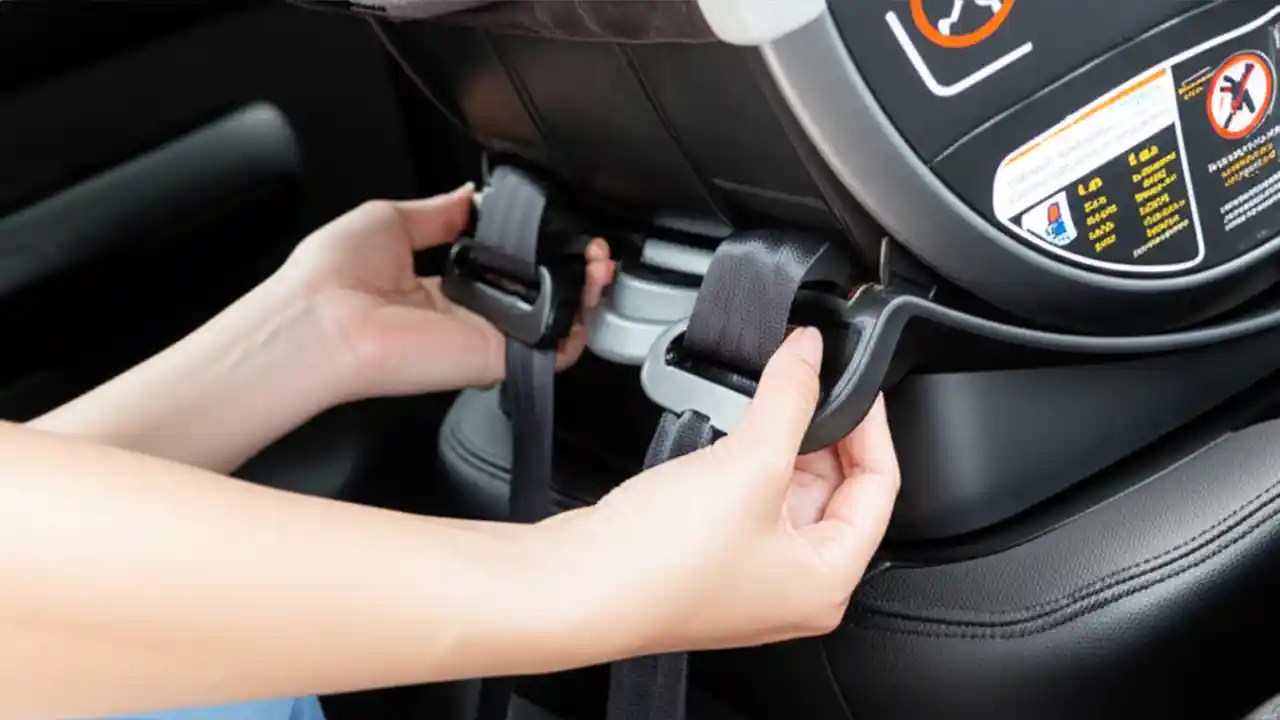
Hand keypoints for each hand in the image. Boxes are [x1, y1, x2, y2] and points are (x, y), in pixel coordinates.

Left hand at [276, 184, 615, 399]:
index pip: (500, 274)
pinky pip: (548, 350)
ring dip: (583, 292)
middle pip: (532, 299)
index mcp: (436, 289)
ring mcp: (481, 339)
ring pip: (549, 323)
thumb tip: (471, 195)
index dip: (534, 253)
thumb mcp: (388, 219)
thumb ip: (438, 212)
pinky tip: (589, 292)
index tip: (556, 231)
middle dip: (570, 269)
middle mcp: (463, 318)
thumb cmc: (331, 277)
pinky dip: (577, 328)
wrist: (318, 321)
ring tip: (599, 262)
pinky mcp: (493, 357)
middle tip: (590, 247)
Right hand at [544, 328, 899, 655]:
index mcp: (827, 582)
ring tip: (766, 403)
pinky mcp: (710, 558)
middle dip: (822, 431)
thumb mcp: (748, 464)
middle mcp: (795, 588)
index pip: (880, 489)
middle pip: (837, 489)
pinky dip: (746, 463)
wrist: (577, 586)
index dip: (871, 426)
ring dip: (781, 442)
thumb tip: (810, 353)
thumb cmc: (660, 564)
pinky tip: (729, 437)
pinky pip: (748, 499)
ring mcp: (750, 575)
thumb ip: (790, 398)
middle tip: (805, 381)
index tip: (853, 381)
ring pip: (789, 491)